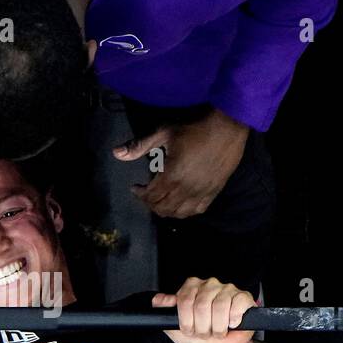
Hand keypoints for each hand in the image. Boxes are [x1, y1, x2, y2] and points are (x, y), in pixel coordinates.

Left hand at [114, 108, 249, 218]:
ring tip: (161, 200)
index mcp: (171, 177)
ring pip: (178, 213)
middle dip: (150, 204)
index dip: (139, 194)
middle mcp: (185, 190)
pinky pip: (196, 211)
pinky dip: (185, 211)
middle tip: (146, 194)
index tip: (135, 188)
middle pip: (162, 208)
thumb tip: (116, 153)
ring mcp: (200, 193)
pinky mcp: (213, 193)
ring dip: (166, 210)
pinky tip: (180, 204)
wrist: (227, 128)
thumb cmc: (193, 129)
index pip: (150, 196)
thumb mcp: (163, 133)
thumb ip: (139, 146)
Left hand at [152, 277, 255, 342]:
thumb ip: (165, 314)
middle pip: (202, 305)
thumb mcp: (177, 330)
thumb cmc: (199, 337)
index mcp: (191, 287)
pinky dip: (234, 320)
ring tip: (218, 331)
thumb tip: (158, 300)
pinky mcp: (243, 297)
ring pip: (220, 306)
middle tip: (205, 333)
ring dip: (218, 327)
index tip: (190, 330)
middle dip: (203, 327)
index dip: (187, 321)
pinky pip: (237, 305)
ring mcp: (227, 289)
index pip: (185, 300)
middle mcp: (208, 285)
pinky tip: (232, 324)